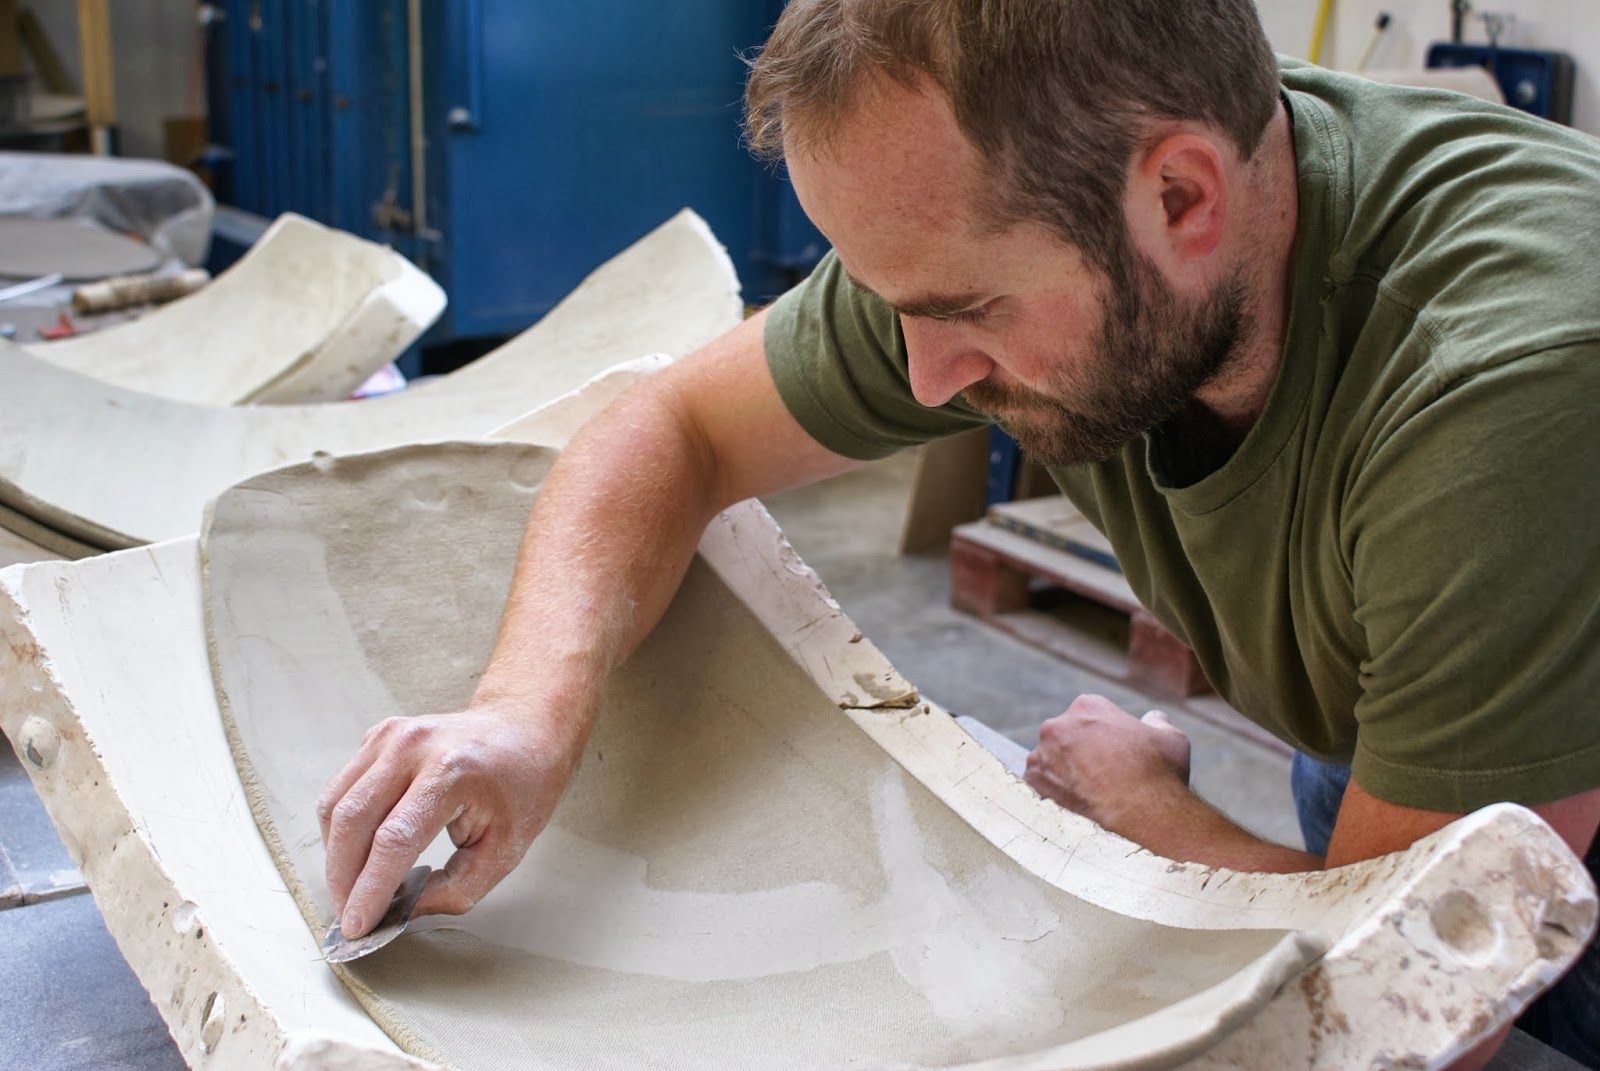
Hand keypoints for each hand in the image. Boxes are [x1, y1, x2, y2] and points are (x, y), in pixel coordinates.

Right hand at [317, 704, 578, 937]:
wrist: (524, 728)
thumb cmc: (522, 787)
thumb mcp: (505, 850)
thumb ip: (454, 890)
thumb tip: (400, 913)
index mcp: (451, 772)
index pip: (394, 840)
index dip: (370, 889)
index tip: (356, 928)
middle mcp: (413, 747)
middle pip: (354, 822)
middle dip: (343, 879)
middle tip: (349, 917)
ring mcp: (391, 737)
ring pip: (336, 806)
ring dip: (336, 857)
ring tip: (350, 891)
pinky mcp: (378, 737)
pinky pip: (342, 790)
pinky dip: (341, 829)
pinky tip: (357, 853)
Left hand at [1024, 694, 1190, 833]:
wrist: (1143, 813)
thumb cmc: (1159, 773)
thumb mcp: (1170, 737)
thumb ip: (1157, 722)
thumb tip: (1154, 718)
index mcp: (1088, 705)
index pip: (1089, 716)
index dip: (1104, 735)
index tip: (1115, 753)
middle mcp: (1059, 724)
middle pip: (1066, 735)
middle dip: (1081, 751)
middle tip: (1102, 773)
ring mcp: (1043, 753)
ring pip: (1051, 758)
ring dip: (1064, 769)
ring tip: (1090, 791)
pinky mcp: (1034, 781)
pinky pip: (1040, 781)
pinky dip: (1053, 790)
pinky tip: (1076, 800)